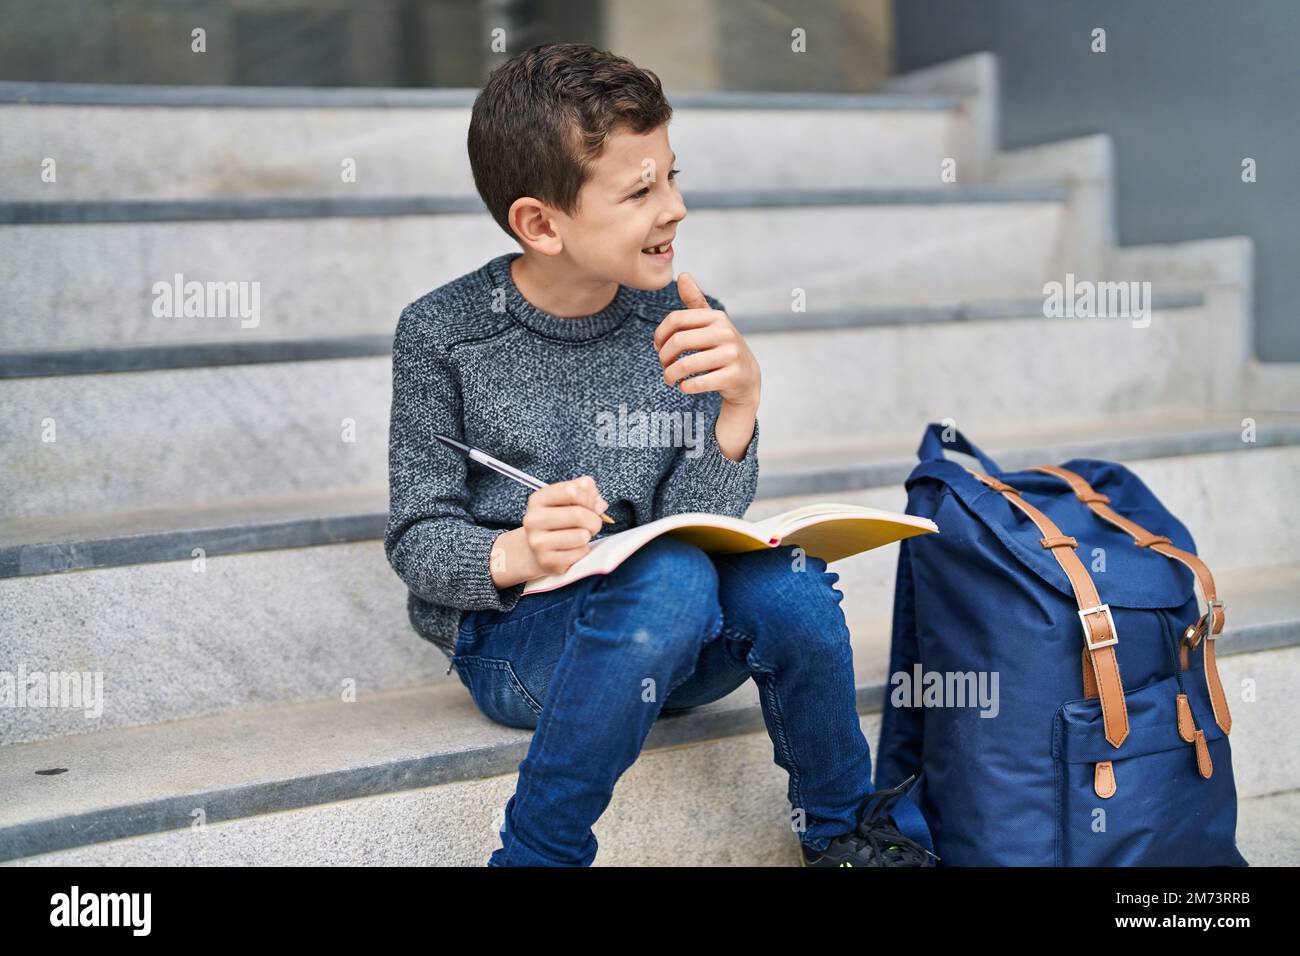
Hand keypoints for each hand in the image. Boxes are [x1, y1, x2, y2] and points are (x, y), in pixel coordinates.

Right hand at [520, 476, 608, 575]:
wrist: (536, 550)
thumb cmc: (557, 521)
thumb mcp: (567, 500)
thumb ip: (585, 492)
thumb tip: (599, 504)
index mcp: (538, 500)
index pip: (571, 491)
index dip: (589, 498)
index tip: (593, 504)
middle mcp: (534, 520)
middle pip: (578, 515)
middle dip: (594, 519)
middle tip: (593, 523)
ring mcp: (538, 542)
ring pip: (581, 535)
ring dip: (589, 535)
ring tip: (581, 535)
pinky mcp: (548, 561)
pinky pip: (580, 552)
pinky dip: (583, 550)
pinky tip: (573, 548)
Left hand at [654, 273, 760, 410]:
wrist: (748, 377)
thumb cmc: (721, 348)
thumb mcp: (711, 324)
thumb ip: (695, 301)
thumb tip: (683, 275)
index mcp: (716, 317)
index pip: (676, 319)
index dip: (659, 334)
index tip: (657, 346)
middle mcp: (726, 333)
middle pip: (678, 341)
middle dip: (663, 356)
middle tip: (663, 365)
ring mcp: (732, 355)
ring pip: (686, 364)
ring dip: (670, 374)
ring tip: (669, 378)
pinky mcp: (733, 376)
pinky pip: (698, 383)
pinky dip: (685, 387)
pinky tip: (684, 387)